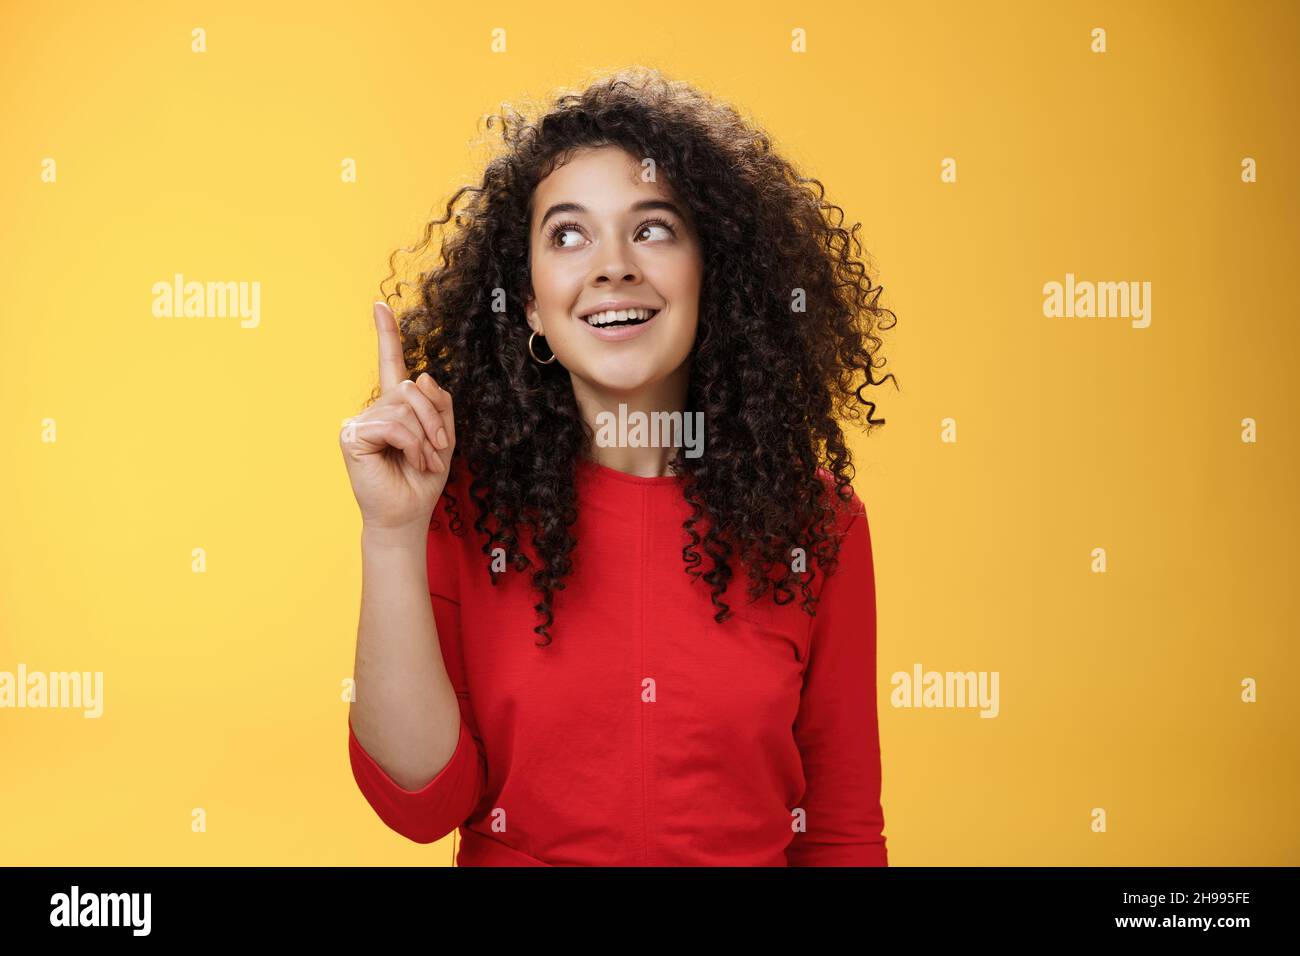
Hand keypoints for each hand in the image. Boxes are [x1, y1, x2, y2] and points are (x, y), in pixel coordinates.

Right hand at [339, 302, 455, 534]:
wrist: (407, 515)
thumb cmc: (422, 480)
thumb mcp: (444, 437)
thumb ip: (438, 403)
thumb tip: (421, 375)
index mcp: (394, 407)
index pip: (391, 364)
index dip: (386, 334)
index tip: (379, 305)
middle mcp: (374, 409)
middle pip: (412, 388)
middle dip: (434, 420)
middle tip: (438, 451)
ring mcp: (360, 421)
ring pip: (405, 406)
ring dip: (426, 437)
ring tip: (424, 461)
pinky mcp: (353, 436)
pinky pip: (393, 424)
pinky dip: (412, 444)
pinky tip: (411, 461)